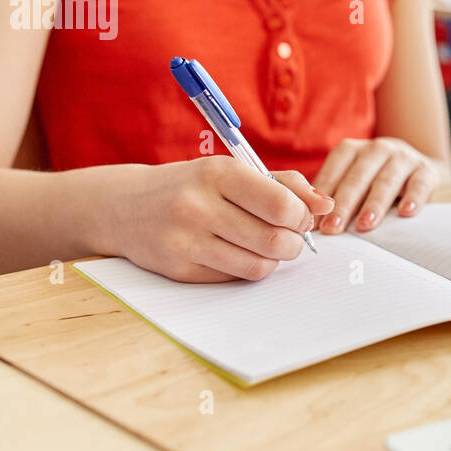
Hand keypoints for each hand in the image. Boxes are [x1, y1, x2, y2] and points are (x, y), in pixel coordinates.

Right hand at [104, 156, 334, 282]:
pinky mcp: (179, 270)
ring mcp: (185, 241)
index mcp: (217, 173)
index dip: (302, 217)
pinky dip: (247, 269)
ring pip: (258, 266)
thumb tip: (326, 204)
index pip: (281, 205)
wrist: (124, 207)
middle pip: (275, 240)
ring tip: (266, 245)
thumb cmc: (191, 186)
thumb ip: (284, 184)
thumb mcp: (232, 172)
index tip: (300, 217)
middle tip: (289, 237)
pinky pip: (234, 278)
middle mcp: (198, 206)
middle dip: (293, 243)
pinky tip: (238, 253)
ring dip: (273, 259)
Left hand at [310, 137, 445, 233]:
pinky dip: (413, 197)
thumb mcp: (355, 183)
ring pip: (386, 181)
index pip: (335, 171)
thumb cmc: (375, 183)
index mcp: (352, 150)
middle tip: (333, 228)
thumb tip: (311, 224)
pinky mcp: (426, 170)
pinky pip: (419, 183)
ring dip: (374, 204)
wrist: (420, 172)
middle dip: (344, 204)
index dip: (323, 196)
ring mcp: (403, 157)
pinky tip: (406, 213)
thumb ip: (335, 196)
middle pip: (357, 177)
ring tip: (364, 225)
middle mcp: (377, 149)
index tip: (314, 222)